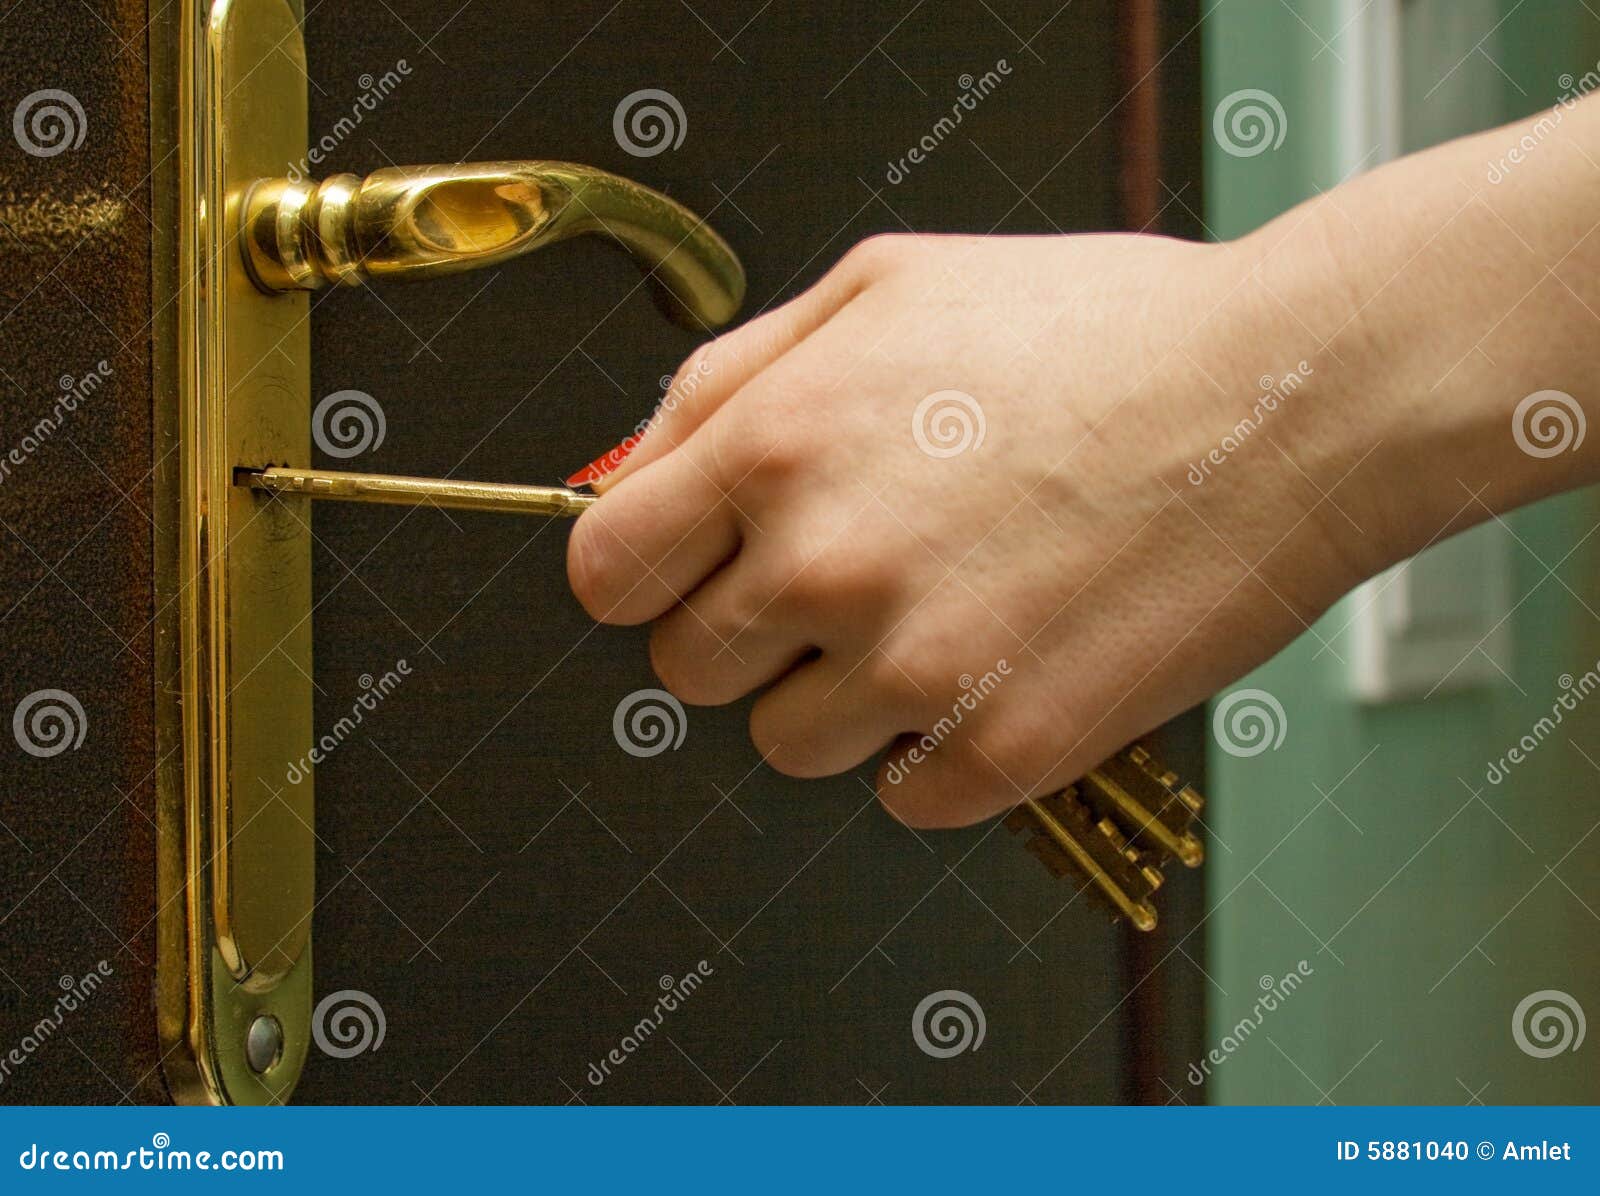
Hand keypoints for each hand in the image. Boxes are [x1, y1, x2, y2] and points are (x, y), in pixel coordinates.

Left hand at [568, 230, 1373, 826]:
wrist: (1285, 400)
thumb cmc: (1096, 331)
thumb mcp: (883, 287)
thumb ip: (726, 379)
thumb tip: (627, 473)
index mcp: (774, 448)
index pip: (608, 574)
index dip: (646, 574)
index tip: (694, 569)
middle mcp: (823, 568)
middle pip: (688, 670)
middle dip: (747, 629)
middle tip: (846, 575)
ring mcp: (914, 671)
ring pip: (787, 743)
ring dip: (840, 695)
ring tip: (941, 611)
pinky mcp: (1003, 751)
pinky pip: (902, 794)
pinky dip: (937, 745)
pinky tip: (1004, 657)